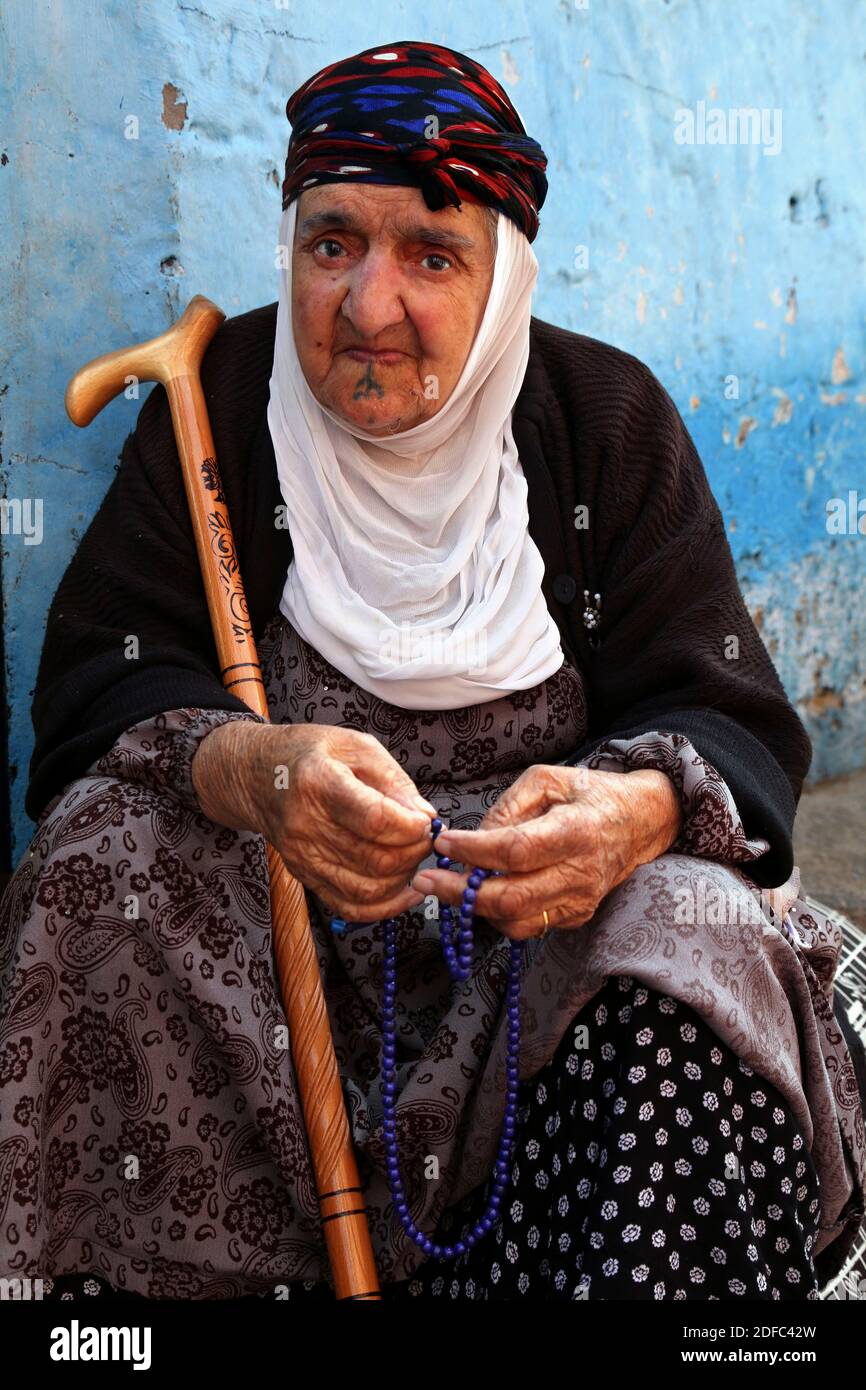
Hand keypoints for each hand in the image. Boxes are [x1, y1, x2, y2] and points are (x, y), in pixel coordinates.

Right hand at [192, 720, 437, 920]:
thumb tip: (425, 817)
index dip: (411, 827)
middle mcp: (306, 825)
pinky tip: (404, 891)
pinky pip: (349, 906)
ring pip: (367, 889)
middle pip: (375, 859)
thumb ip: (393, 780)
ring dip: (403, 879)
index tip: (425, 821)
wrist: (256, 776)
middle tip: (426, 838)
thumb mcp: (355, 746)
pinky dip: (384, 907)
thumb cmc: (308, 754)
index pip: (375, 819)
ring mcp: (302, 856)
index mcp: (319, 782)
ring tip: (414, 857)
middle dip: (414, 853)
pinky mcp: (304, 876)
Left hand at [410, 764, 682, 940]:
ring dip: (475, 908)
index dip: (473, 851)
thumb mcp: (547, 780)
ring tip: (449, 886)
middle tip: (425, 881)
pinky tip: (482, 892)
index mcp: (575, 832)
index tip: (442, 843)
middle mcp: (580, 874)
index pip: (515, 851)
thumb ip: (508, 806)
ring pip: (516, 921)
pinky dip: (498, 913)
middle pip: (511, 898)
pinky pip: (528, 925)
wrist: (640, 822)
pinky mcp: (576, 916)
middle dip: (460, 893)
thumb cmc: (589, 794)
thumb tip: (474, 838)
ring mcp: (580, 901)